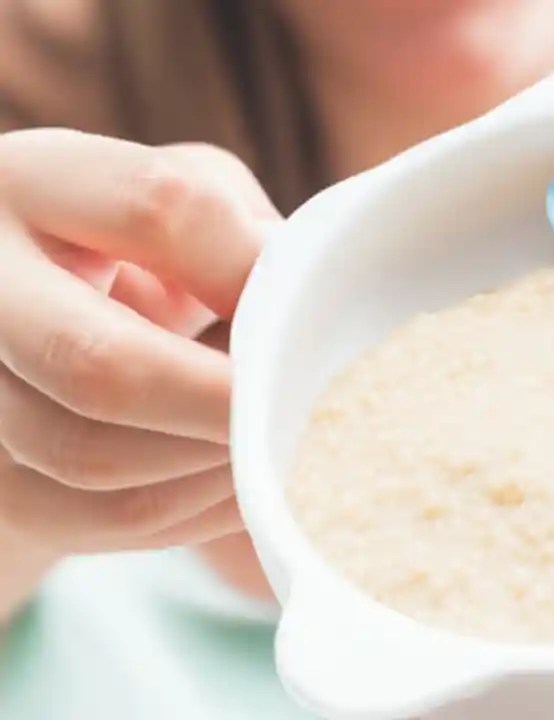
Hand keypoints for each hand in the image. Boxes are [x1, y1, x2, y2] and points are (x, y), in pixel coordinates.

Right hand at [0, 129, 273, 571]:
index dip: (254, 272)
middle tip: (305, 409)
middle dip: (224, 400)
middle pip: (99, 364)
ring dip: (217, 463)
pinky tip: (249, 481)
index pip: (160, 209)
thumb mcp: (193, 202)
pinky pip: (106, 516)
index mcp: (32, 181)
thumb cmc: (151, 250)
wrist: (47, 333)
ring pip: (97, 458)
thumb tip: (310, 303)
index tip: (312, 312)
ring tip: (287, 443)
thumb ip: (246, 233)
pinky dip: (200, 507)